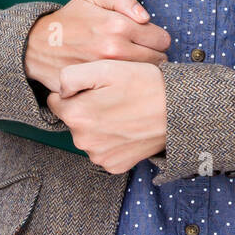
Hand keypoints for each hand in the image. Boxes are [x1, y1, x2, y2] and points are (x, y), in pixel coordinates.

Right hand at [24, 0, 169, 92]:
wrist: (36, 45)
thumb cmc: (70, 20)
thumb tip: (145, 17)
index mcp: (118, 25)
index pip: (162, 39)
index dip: (156, 38)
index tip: (146, 40)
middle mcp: (113, 50)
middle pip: (157, 61)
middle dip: (153, 56)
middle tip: (139, 54)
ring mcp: (104, 72)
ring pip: (144, 78)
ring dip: (141, 73)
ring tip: (130, 66)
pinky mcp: (96, 88)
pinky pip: (123, 91)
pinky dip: (124, 87)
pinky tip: (117, 80)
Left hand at [47, 60, 166, 173]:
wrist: (178, 110)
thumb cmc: (144, 85)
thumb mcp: (106, 68)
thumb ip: (70, 77)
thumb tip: (59, 91)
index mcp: (77, 115)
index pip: (56, 101)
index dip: (74, 91)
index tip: (95, 88)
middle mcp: (84, 141)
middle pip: (72, 120)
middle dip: (86, 108)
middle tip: (114, 98)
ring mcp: (99, 156)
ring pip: (88, 135)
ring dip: (99, 125)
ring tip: (123, 112)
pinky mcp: (114, 166)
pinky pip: (103, 150)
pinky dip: (112, 140)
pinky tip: (127, 128)